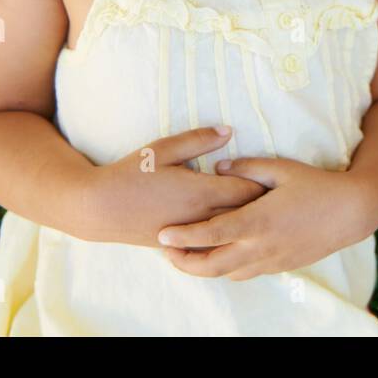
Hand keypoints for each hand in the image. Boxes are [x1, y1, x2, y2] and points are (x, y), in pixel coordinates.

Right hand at [82, 126, 266, 246]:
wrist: (98, 209)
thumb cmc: (130, 174)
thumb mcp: (163, 149)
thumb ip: (198, 140)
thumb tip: (230, 131)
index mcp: (201, 192)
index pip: (247, 190)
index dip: (265, 183)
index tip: (277, 176)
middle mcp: (201, 217)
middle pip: (245, 214)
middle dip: (262, 205)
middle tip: (279, 195)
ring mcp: (192, 235)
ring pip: (231, 233)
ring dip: (247, 223)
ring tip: (264, 214)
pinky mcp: (181, 246)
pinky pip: (213, 245)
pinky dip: (227, 238)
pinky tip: (237, 233)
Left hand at [155, 157, 377, 279]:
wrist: (351, 212)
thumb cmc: (317, 185)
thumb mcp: (282, 168)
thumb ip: (247, 168)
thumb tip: (218, 166)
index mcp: (257, 221)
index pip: (210, 234)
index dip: (183, 237)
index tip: (162, 236)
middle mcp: (261, 247)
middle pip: (211, 265)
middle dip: (184, 263)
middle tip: (166, 253)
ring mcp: (271, 260)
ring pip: (227, 274)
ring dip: (205, 268)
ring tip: (188, 255)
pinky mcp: (281, 266)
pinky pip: (246, 273)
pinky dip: (228, 268)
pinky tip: (222, 255)